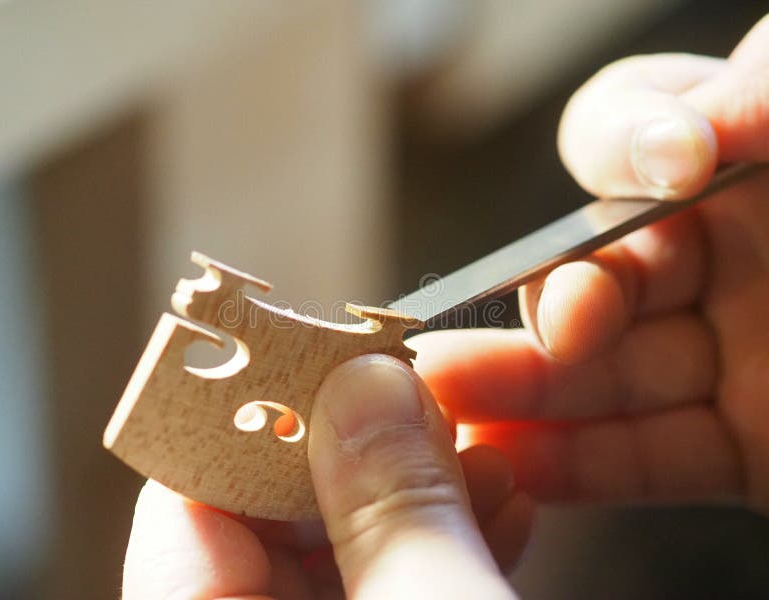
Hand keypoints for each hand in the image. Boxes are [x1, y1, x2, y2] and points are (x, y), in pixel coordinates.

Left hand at [121, 355, 532, 598]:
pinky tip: (502, 508)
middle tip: (413, 395)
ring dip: (421, 495)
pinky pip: (397, 591)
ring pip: (347, 559)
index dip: (245, 421)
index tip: (307, 357)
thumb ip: (395, 509)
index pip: (181, 514)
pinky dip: (448, 550)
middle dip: (360, 452)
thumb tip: (368, 388)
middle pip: (273, 529)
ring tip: (480, 448)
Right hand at [410, 16, 768, 511]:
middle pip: (592, 275)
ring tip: (441, 410)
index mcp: (753, 169)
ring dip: (518, 395)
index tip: (666, 173)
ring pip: (605, 376)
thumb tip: (691, 114)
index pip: (633, 146)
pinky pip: (653, 459)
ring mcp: (738, 358)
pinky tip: (510, 462)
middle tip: (457, 347)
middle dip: (531, 312)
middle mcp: (733, 261)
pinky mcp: (756, 448)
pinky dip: (579, 465)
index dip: (618, 153)